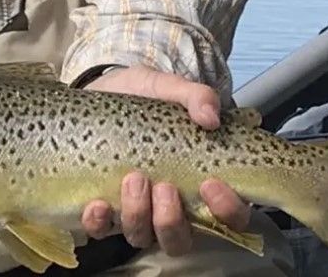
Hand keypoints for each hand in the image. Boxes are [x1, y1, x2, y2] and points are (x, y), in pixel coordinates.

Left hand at [78, 66, 250, 255]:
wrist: (98, 91)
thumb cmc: (141, 97)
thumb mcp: (168, 88)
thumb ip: (195, 96)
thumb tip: (210, 117)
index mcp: (199, 182)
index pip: (230, 216)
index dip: (228, 210)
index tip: (211, 183)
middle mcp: (171, 207)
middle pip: (182, 240)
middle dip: (172, 221)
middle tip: (164, 187)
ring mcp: (136, 212)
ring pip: (143, 237)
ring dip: (138, 215)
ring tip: (133, 179)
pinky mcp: (103, 210)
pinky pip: (101, 231)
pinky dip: (99, 222)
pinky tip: (97, 204)